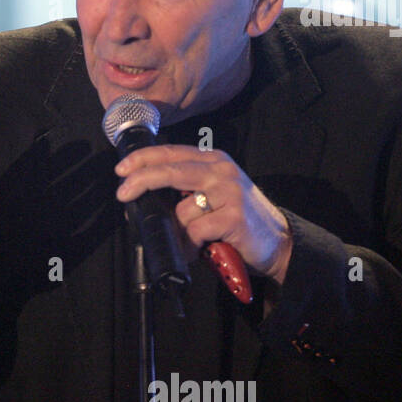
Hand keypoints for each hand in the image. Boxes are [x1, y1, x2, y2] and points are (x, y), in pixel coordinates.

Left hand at [115, 146, 292, 284]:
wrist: (279, 242)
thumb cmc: (238, 220)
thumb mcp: (212, 194)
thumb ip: (184, 189)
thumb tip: (143, 197)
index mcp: (213, 160)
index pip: (171, 152)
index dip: (143, 159)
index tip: (121, 169)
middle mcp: (221, 170)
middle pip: (170, 170)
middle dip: (141, 181)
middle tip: (122, 193)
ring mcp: (229, 192)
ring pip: (181, 209)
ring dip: (177, 232)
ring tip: (190, 241)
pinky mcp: (233, 216)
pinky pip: (195, 231)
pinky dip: (190, 245)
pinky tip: (199, 249)